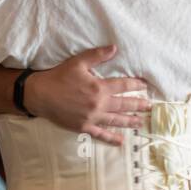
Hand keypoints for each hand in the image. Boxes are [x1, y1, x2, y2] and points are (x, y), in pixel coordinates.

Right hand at [24, 46, 150, 143]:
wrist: (40, 95)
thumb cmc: (58, 77)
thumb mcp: (78, 62)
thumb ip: (97, 56)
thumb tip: (114, 48)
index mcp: (99, 87)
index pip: (123, 86)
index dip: (136, 85)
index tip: (145, 86)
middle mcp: (99, 104)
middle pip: (124, 105)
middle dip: (138, 105)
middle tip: (150, 107)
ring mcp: (92, 118)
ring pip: (116, 121)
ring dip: (130, 121)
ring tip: (141, 122)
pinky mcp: (84, 127)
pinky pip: (101, 134)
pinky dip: (111, 138)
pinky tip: (121, 141)